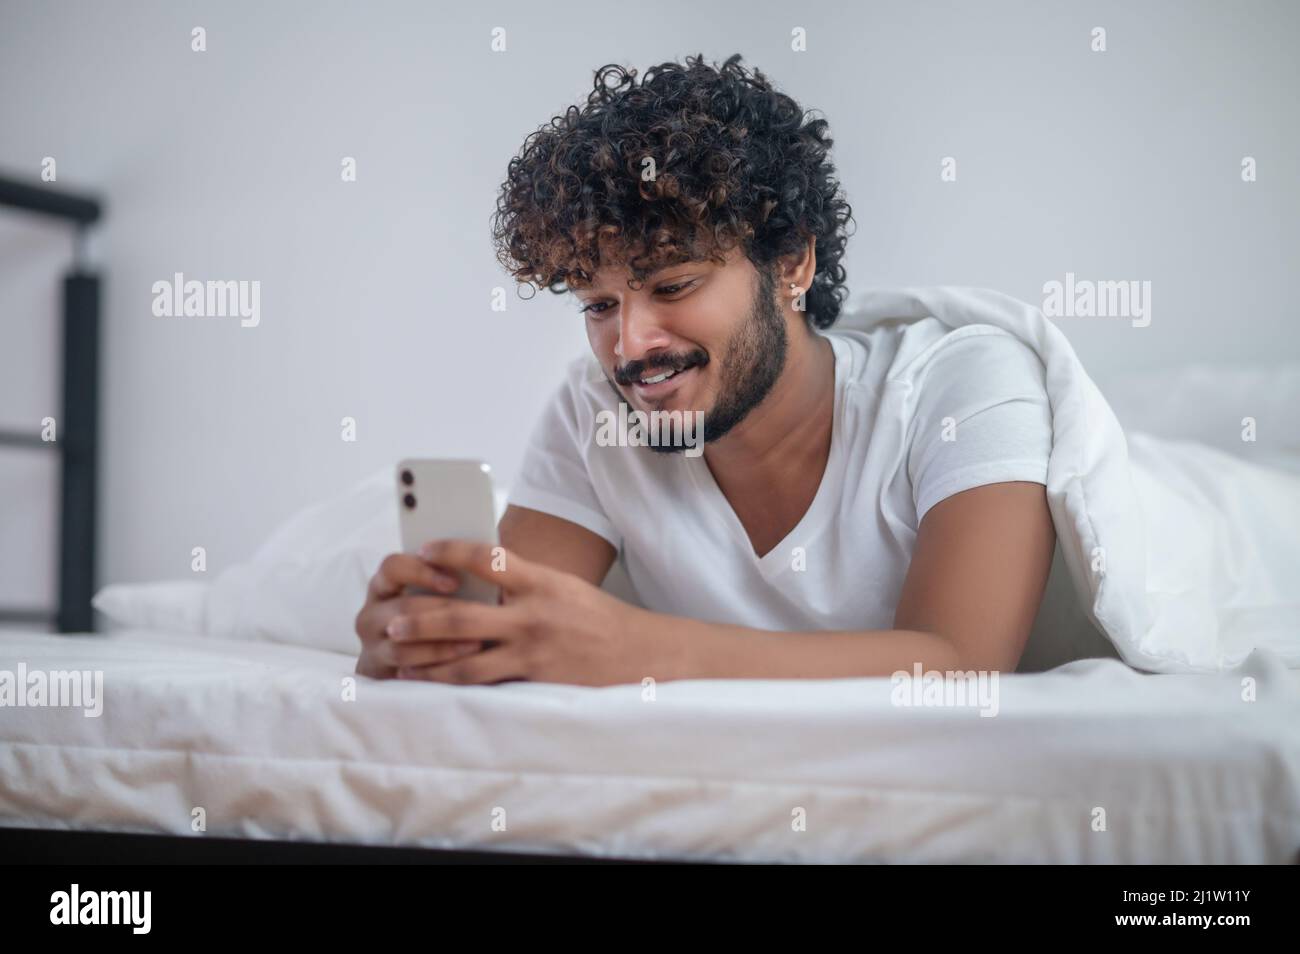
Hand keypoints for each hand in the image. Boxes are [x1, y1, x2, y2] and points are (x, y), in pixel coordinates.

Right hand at [353, 552, 484, 678]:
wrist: (404, 664)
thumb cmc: (432, 616)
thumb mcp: (434, 595)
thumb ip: (450, 581)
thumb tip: (486, 572)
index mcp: (384, 584)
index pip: (394, 566)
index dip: (423, 572)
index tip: (455, 583)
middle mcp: (371, 612)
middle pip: (403, 607)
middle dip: (443, 613)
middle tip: (479, 617)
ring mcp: (372, 644)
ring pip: (403, 641)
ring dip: (442, 643)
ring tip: (478, 643)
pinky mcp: (378, 671)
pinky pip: (406, 668)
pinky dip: (436, 665)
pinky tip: (462, 664)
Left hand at [384, 539, 661, 686]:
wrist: (641, 653)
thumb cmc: (598, 617)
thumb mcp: (562, 587)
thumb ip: (522, 583)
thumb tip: (477, 577)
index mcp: (540, 581)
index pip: (488, 557)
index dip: (451, 552)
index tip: (424, 550)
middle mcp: (532, 615)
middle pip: (461, 616)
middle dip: (421, 618)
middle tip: (391, 620)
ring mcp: (532, 652)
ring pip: (465, 659)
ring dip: (426, 660)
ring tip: (398, 656)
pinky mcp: (534, 681)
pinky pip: (485, 684)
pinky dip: (452, 683)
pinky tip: (430, 683)